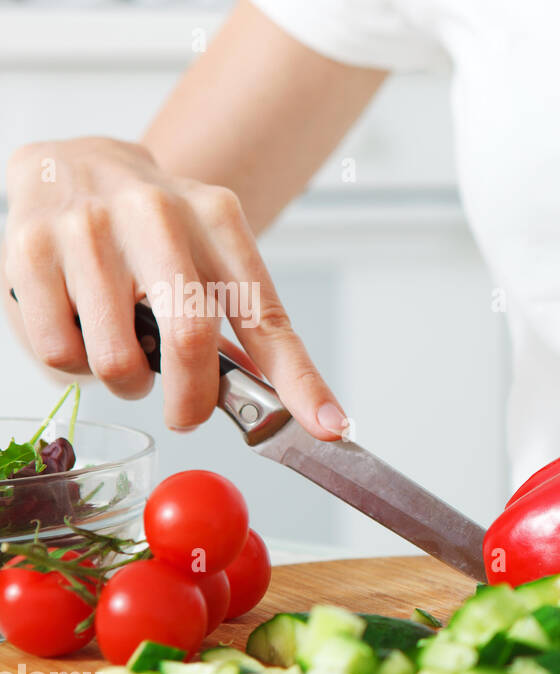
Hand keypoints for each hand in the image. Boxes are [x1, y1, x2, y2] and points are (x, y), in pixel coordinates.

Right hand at [2, 137, 345, 436]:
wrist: (76, 160)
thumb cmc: (154, 227)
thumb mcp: (213, 254)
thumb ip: (244, 325)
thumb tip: (283, 407)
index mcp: (218, 220)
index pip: (268, 317)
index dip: (300, 382)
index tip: (328, 427)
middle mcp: (155, 214)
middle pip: (189, 340)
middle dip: (191, 401)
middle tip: (185, 412)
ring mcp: (86, 226)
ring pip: (117, 360)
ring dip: (126, 382)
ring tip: (124, 352)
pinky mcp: (28, 247)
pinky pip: (59, 352)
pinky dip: (73, 364)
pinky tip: (79, 327)